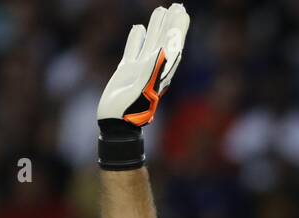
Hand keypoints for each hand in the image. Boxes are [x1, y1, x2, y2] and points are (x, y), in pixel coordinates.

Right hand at [97, 3, 190, 168]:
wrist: (116, 124)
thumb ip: (154, 67)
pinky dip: (136, 39)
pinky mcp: (126, 71)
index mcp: (160, 71)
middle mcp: (153, 68)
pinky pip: (133, 50)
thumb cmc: (131, 109)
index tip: (182, 12)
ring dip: (156, 26)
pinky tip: (139, 28)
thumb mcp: (145, 87)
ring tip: (161, 9)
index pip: (173, 45)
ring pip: (150, 42)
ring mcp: (139, 69)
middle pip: (165, 40)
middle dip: (172, 24)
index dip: (178, 29)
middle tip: (178, 6)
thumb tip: (165, 48)